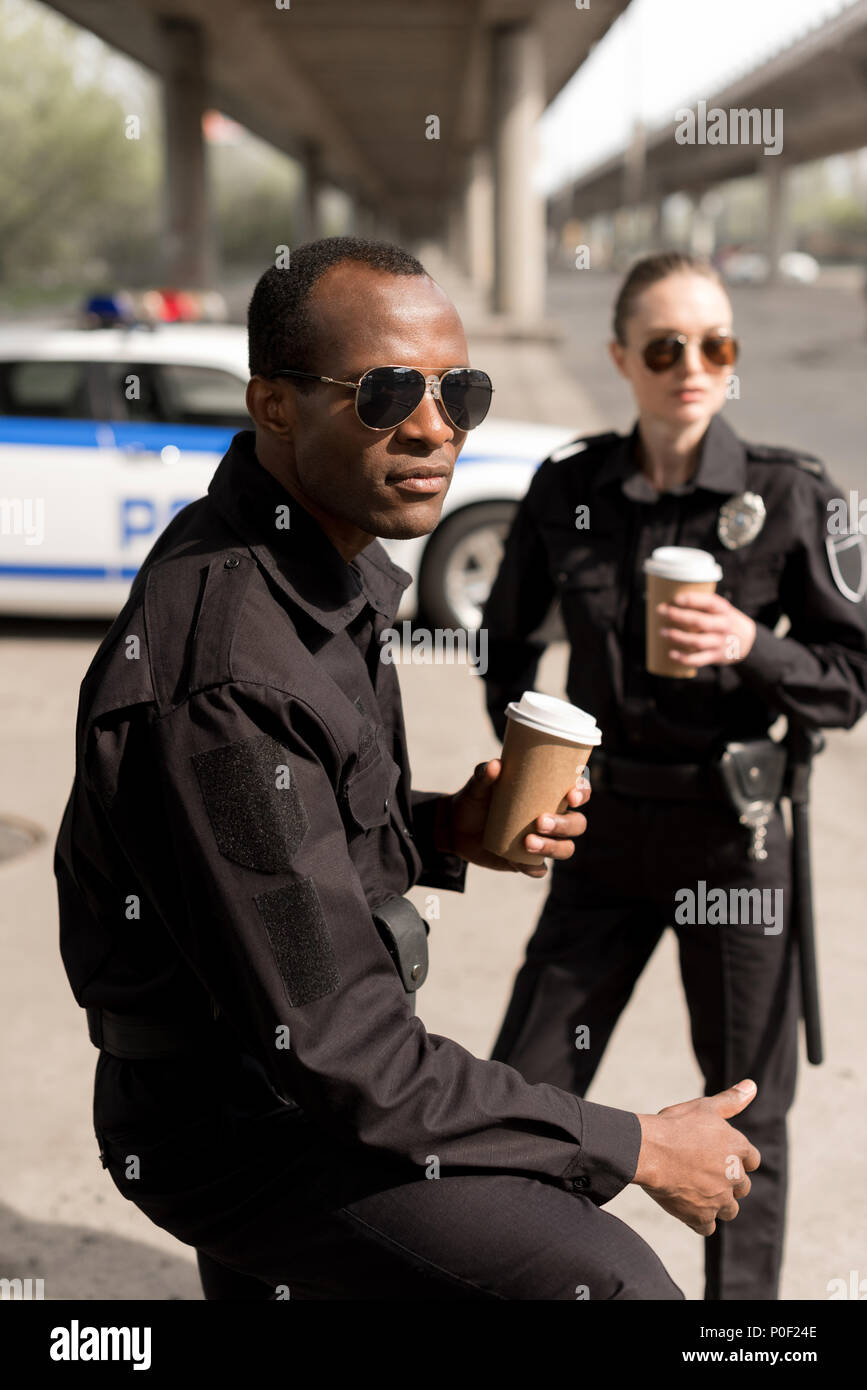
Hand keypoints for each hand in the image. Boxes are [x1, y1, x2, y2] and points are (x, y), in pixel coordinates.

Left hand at [438, 759, 589, 878]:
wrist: (456, 828)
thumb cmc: (475, 799)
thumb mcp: (477, 785)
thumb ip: (484, 774)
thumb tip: (495, 766)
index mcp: (549, 795)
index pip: (578, 792)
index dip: (583, 793)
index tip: (571, 795)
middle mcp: (553, 818)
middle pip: (577, 824)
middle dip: (565, 825)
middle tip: (540, 822)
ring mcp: (542, 842)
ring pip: (565, 848)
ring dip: (552, 847)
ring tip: (527, 842)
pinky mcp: (528, 862)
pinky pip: (539, 869)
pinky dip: (533, 867)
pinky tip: (522, 864)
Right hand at [632, 1079, 760, 1235]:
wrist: (649, 1150)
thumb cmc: (676, 1125)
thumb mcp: (705, 1107)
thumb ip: (732, 1099)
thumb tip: (753, 1085)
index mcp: (738, 1149)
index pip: (752, 1160)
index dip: (739, 1159)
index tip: (722, 1156)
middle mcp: (734, 1177)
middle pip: (742, 1187)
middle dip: (729, 1182)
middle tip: (705, 1173)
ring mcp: (718, 1199)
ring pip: (729, 1210)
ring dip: (718, 1204)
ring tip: (698, 1192)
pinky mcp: (701, 1217)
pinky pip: (707, 1227)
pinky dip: (699, 1220)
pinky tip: (687, 1208)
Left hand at [658, 592, 755, 667]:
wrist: (748, 643)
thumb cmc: (725, 621)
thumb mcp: (722, 609)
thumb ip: (703, 605)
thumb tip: (668, 600)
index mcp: (724, 610)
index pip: (710, 602)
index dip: (693, 600)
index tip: (676, 598)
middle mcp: (723, 626)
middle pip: (700, 621)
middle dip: (679, 616)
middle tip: (661, 611)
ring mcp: (720, 642)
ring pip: (697, 641)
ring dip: (678, 637)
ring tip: (662, 631)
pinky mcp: (716, 657)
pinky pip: (699, 659)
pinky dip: (684, 658)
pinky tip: (671, 654)